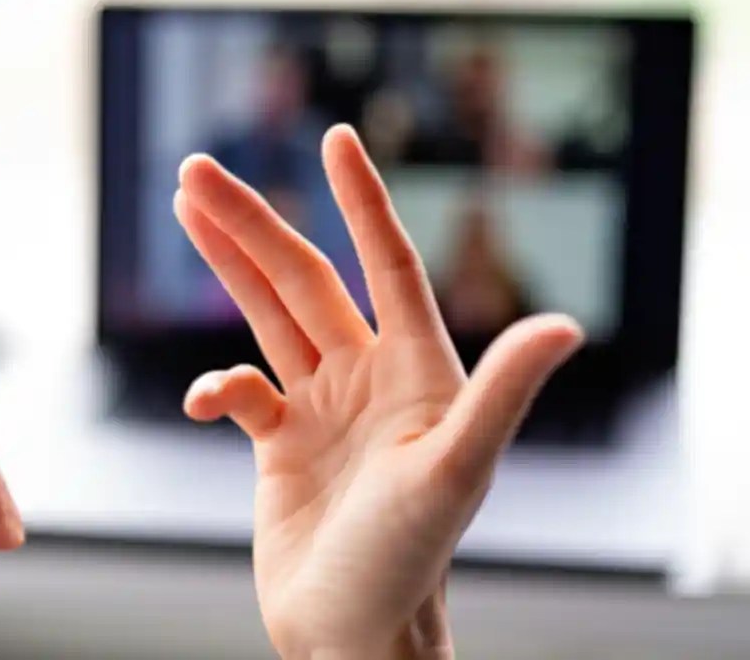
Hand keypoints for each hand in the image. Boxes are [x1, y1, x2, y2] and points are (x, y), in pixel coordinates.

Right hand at [176, 125, 582, 658]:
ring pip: (269, 317)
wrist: (353, 637)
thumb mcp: (454, 473)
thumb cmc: (410, 564)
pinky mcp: (283, 444)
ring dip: (227, 265)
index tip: (336, 139)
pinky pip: (242, 391)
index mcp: (418, 371)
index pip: (386, 264)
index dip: (361, 200)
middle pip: (304, 280)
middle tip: (195, 170)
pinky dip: (217, 386)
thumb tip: (566, 325)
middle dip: (253, 223)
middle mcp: (370, 378)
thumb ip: (502, 394)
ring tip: (183, 207)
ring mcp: (325, 408)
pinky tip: (207, 400)